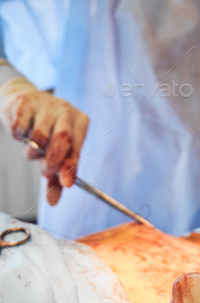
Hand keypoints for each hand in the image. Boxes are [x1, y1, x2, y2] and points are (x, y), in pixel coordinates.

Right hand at [0, 77, 88, 205]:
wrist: (22, 100)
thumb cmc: (44, 128)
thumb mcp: (54, 149)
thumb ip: (55, 174)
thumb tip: (53, 202)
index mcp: (79, 122)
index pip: (76, 149)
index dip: (71, 168)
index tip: (66, 184)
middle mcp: (66, 111)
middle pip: (63, 139)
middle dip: (53, 161)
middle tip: (45, 171)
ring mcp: (46, 104)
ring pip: (39, 137)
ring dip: (32, 151)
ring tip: (32, 149)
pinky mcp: (26, 102)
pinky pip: (20, 128)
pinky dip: (18, 136)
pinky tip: (21, 134)